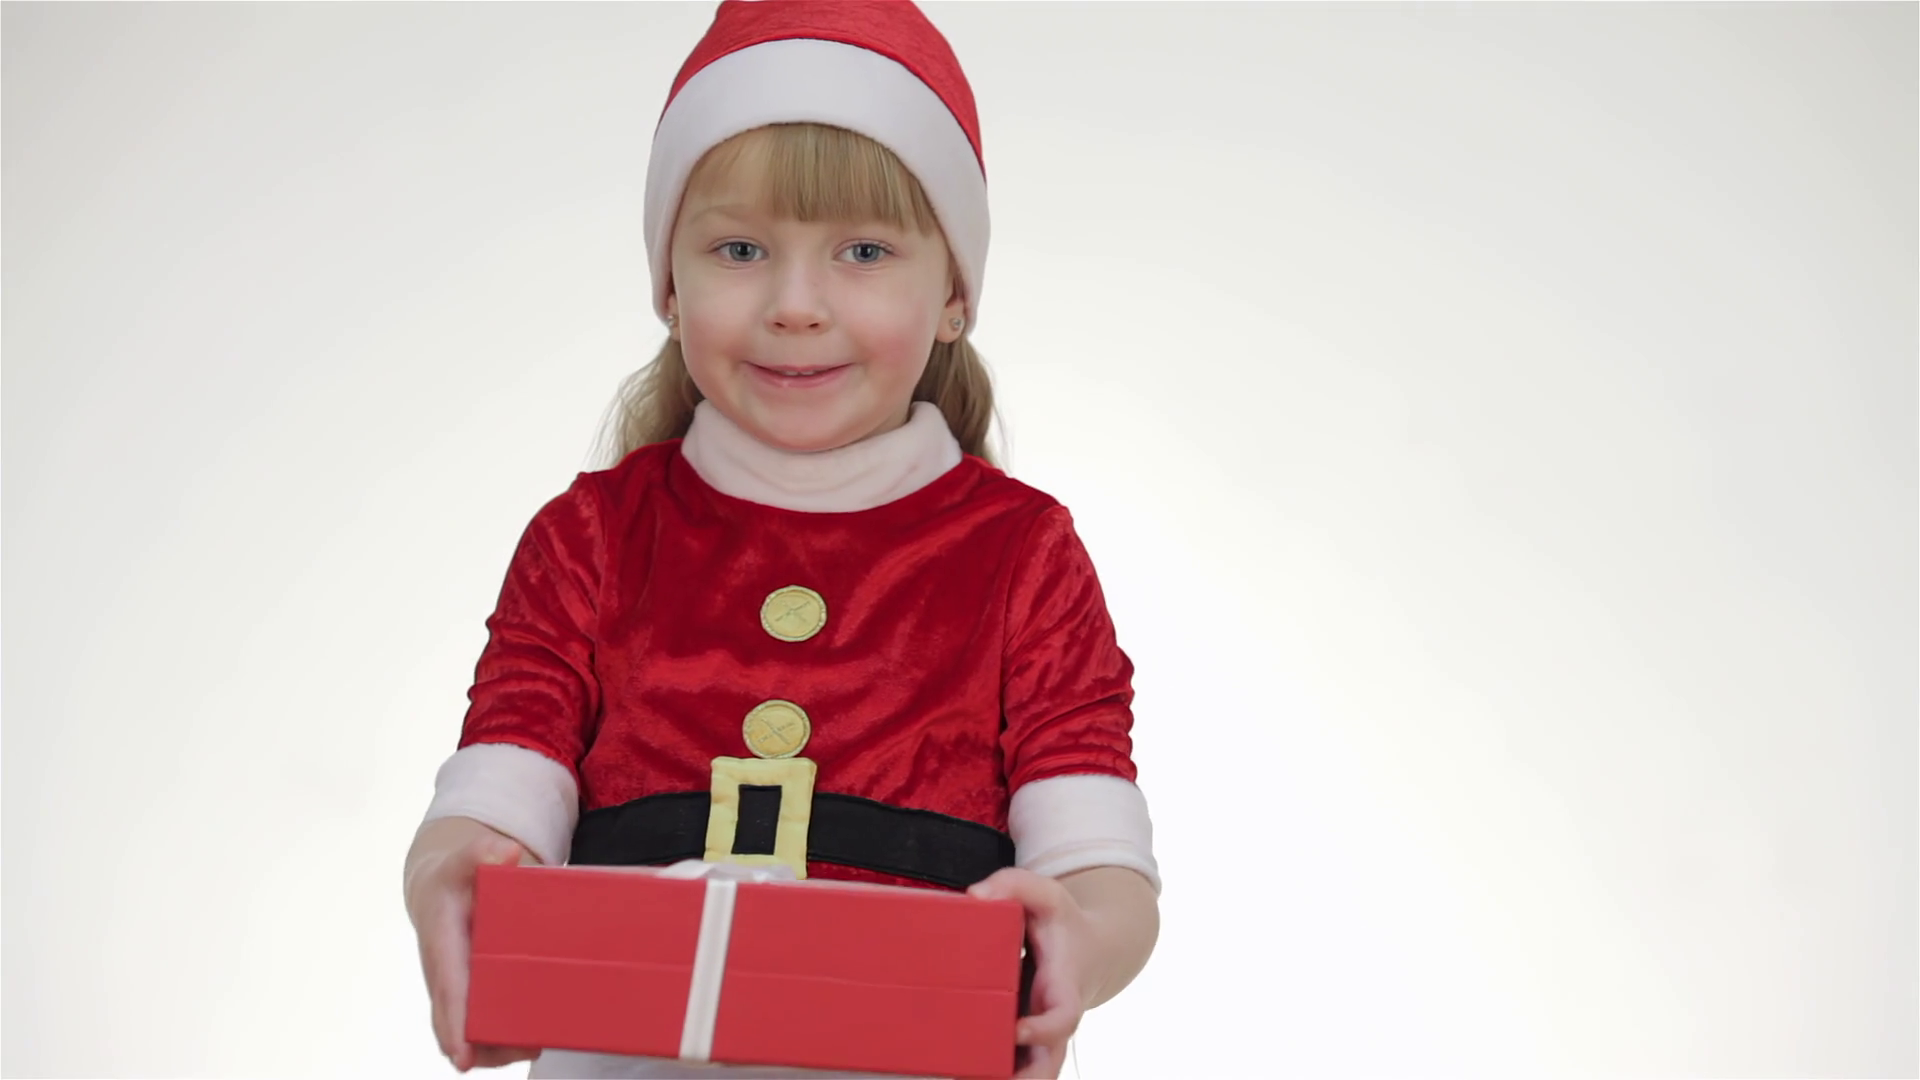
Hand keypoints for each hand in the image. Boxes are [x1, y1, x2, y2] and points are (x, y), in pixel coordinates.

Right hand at [403, 816, 543, 1071]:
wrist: (442, 887)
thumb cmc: (456, 874)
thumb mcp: (466, 856)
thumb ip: (483, 851)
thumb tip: (508, 853)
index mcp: (442, 944)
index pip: (448, 990)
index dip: (455, 1024)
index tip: (463, 1056)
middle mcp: (445, 973)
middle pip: (455, 1022)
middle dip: (483, 1047)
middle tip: (526, 1049)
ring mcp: (456, 986)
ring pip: (467, 1030)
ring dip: (496, 1047)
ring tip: (533, 1046)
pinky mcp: (470, 989)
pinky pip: (479, 1021)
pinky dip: (499, 1035)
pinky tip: (529, 1038)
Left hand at [968, 868, 1096, 1079]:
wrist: (1088, 949)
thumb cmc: (1063, 924)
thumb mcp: (1046, 893)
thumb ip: (1013, 884)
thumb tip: (975, 897)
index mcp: (1062, 986)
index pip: (1065, 1017)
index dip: (1045, 1029)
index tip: (1018, 1029)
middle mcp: (1053, 1018)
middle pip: (1049, 1064)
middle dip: (1027, 1078)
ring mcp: (1040, 1034)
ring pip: (1033, 1072)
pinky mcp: (1024, 1038)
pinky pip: (1014, 1065)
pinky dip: (992, 1073)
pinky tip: (960, 1075)